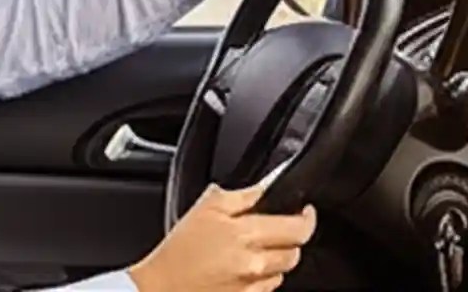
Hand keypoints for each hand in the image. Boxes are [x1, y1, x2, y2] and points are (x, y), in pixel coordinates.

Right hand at [128, 181, 316, 291]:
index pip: (299, 228)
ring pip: (283, 271)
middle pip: (295, 252)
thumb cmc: (179, 249)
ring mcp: (251, 288)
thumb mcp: (207, 208)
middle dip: (289, 239)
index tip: (304, 212)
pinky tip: (242, 269)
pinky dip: (262, 278)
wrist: (161, 287)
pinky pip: (268, 289)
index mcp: (246, 234)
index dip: (307, 218)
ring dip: (275, 260)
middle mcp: (254, 264)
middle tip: (273, 230)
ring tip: (250, 251)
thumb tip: (268, 186)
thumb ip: (243, 195)